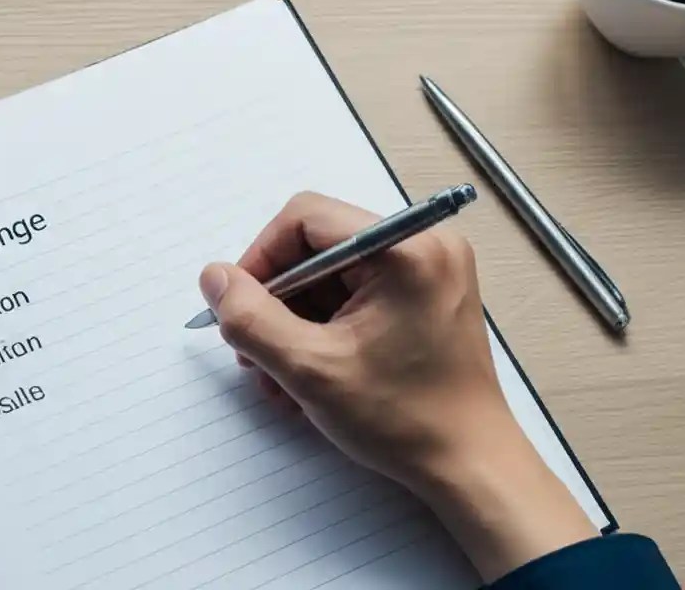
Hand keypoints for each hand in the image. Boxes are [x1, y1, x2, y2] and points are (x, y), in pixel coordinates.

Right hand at [198, 192, 594, 580]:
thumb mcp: (310, 369)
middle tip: (254, 350)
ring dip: (295, 321)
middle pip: (319, 246)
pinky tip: (306, 375)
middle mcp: (424, 246)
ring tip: (277, 375)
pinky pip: (356, 296)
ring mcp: (428, 272)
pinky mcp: (425, 298)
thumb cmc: (406, 420)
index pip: (307, 218)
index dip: (261, 258)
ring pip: (333, 276)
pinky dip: (324, 330)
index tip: (237, 303)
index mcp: (406, 248)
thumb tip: (214, 278)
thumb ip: (251, 318)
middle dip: (278, 299)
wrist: (470, 466)